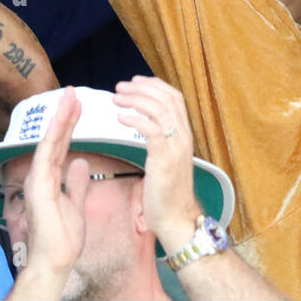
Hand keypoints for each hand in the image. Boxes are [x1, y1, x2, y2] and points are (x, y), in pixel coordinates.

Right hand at [19, 87, 88, 286]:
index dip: (69, 124)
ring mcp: (38, 180)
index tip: (78, 104)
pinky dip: (53, 138)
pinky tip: (59, 122)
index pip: (62, 145)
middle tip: (73, 90)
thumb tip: (81, 162)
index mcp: (51, 178)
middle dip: (64, 114)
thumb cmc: (63, 236)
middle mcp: (42, 175)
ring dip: (59, 119)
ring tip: (69, 97)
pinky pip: (46, 157)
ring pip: (49, 142)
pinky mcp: (38, 187)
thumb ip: (76, 182)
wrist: (55, 258)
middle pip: (55, 139)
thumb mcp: (76, 203)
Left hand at [112, 76, 200, 253]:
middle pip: (167, 98)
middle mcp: (183, 136)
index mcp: (183, 135)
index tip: (135, 81)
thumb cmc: (166, 193)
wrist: (175, 218)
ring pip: (160, 109)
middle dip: (142, 88)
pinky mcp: (165, 158)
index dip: (155, 86)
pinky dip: (135, 119)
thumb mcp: (166, 161)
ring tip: (116, 98)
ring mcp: (176, 146)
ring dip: (136, 99)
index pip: (174, 98)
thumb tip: (147, 127)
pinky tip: (120, 118)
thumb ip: (161, 142)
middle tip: (120, 87)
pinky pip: (152, 129)